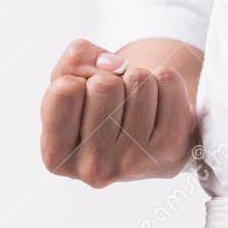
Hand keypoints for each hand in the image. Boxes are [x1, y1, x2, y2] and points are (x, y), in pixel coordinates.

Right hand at [39, 38, 199, 185]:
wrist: (147, 132)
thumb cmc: (99, 105)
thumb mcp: (69, 80)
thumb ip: (74, 59)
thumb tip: (114, 65)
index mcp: (57, 156)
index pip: (65, 90)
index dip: (77, 80)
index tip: (85, 98)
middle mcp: (93, 168)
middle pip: (104, 84)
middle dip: (110, 78)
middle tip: (114, 102)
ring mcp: (134, 161)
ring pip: (138, 79)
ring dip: (137, 79)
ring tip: (135, 105)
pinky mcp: (171, 147)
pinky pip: (168, 80)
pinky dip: (165, 81)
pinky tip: (159, 107)